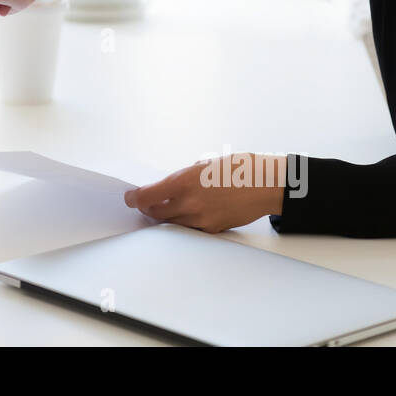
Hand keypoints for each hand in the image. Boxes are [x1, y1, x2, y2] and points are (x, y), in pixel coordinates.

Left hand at [123, 153, 286, 232]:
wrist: (265, 185)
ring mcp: (200, 219)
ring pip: (172, 222)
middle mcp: (189, 203)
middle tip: (145, 203)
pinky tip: (189, 212)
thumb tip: (168, 187)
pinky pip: (190, 228)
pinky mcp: (212, 229)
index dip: (133, 198)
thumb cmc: (238, 169)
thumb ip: (183, 178)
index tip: (129, 197)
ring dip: (166, 215)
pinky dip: (185, 221)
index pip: (146, 196)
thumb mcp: (204, 165)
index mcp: (183, 182)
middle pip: (155, 212)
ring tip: (166, 207)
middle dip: (148, 208)